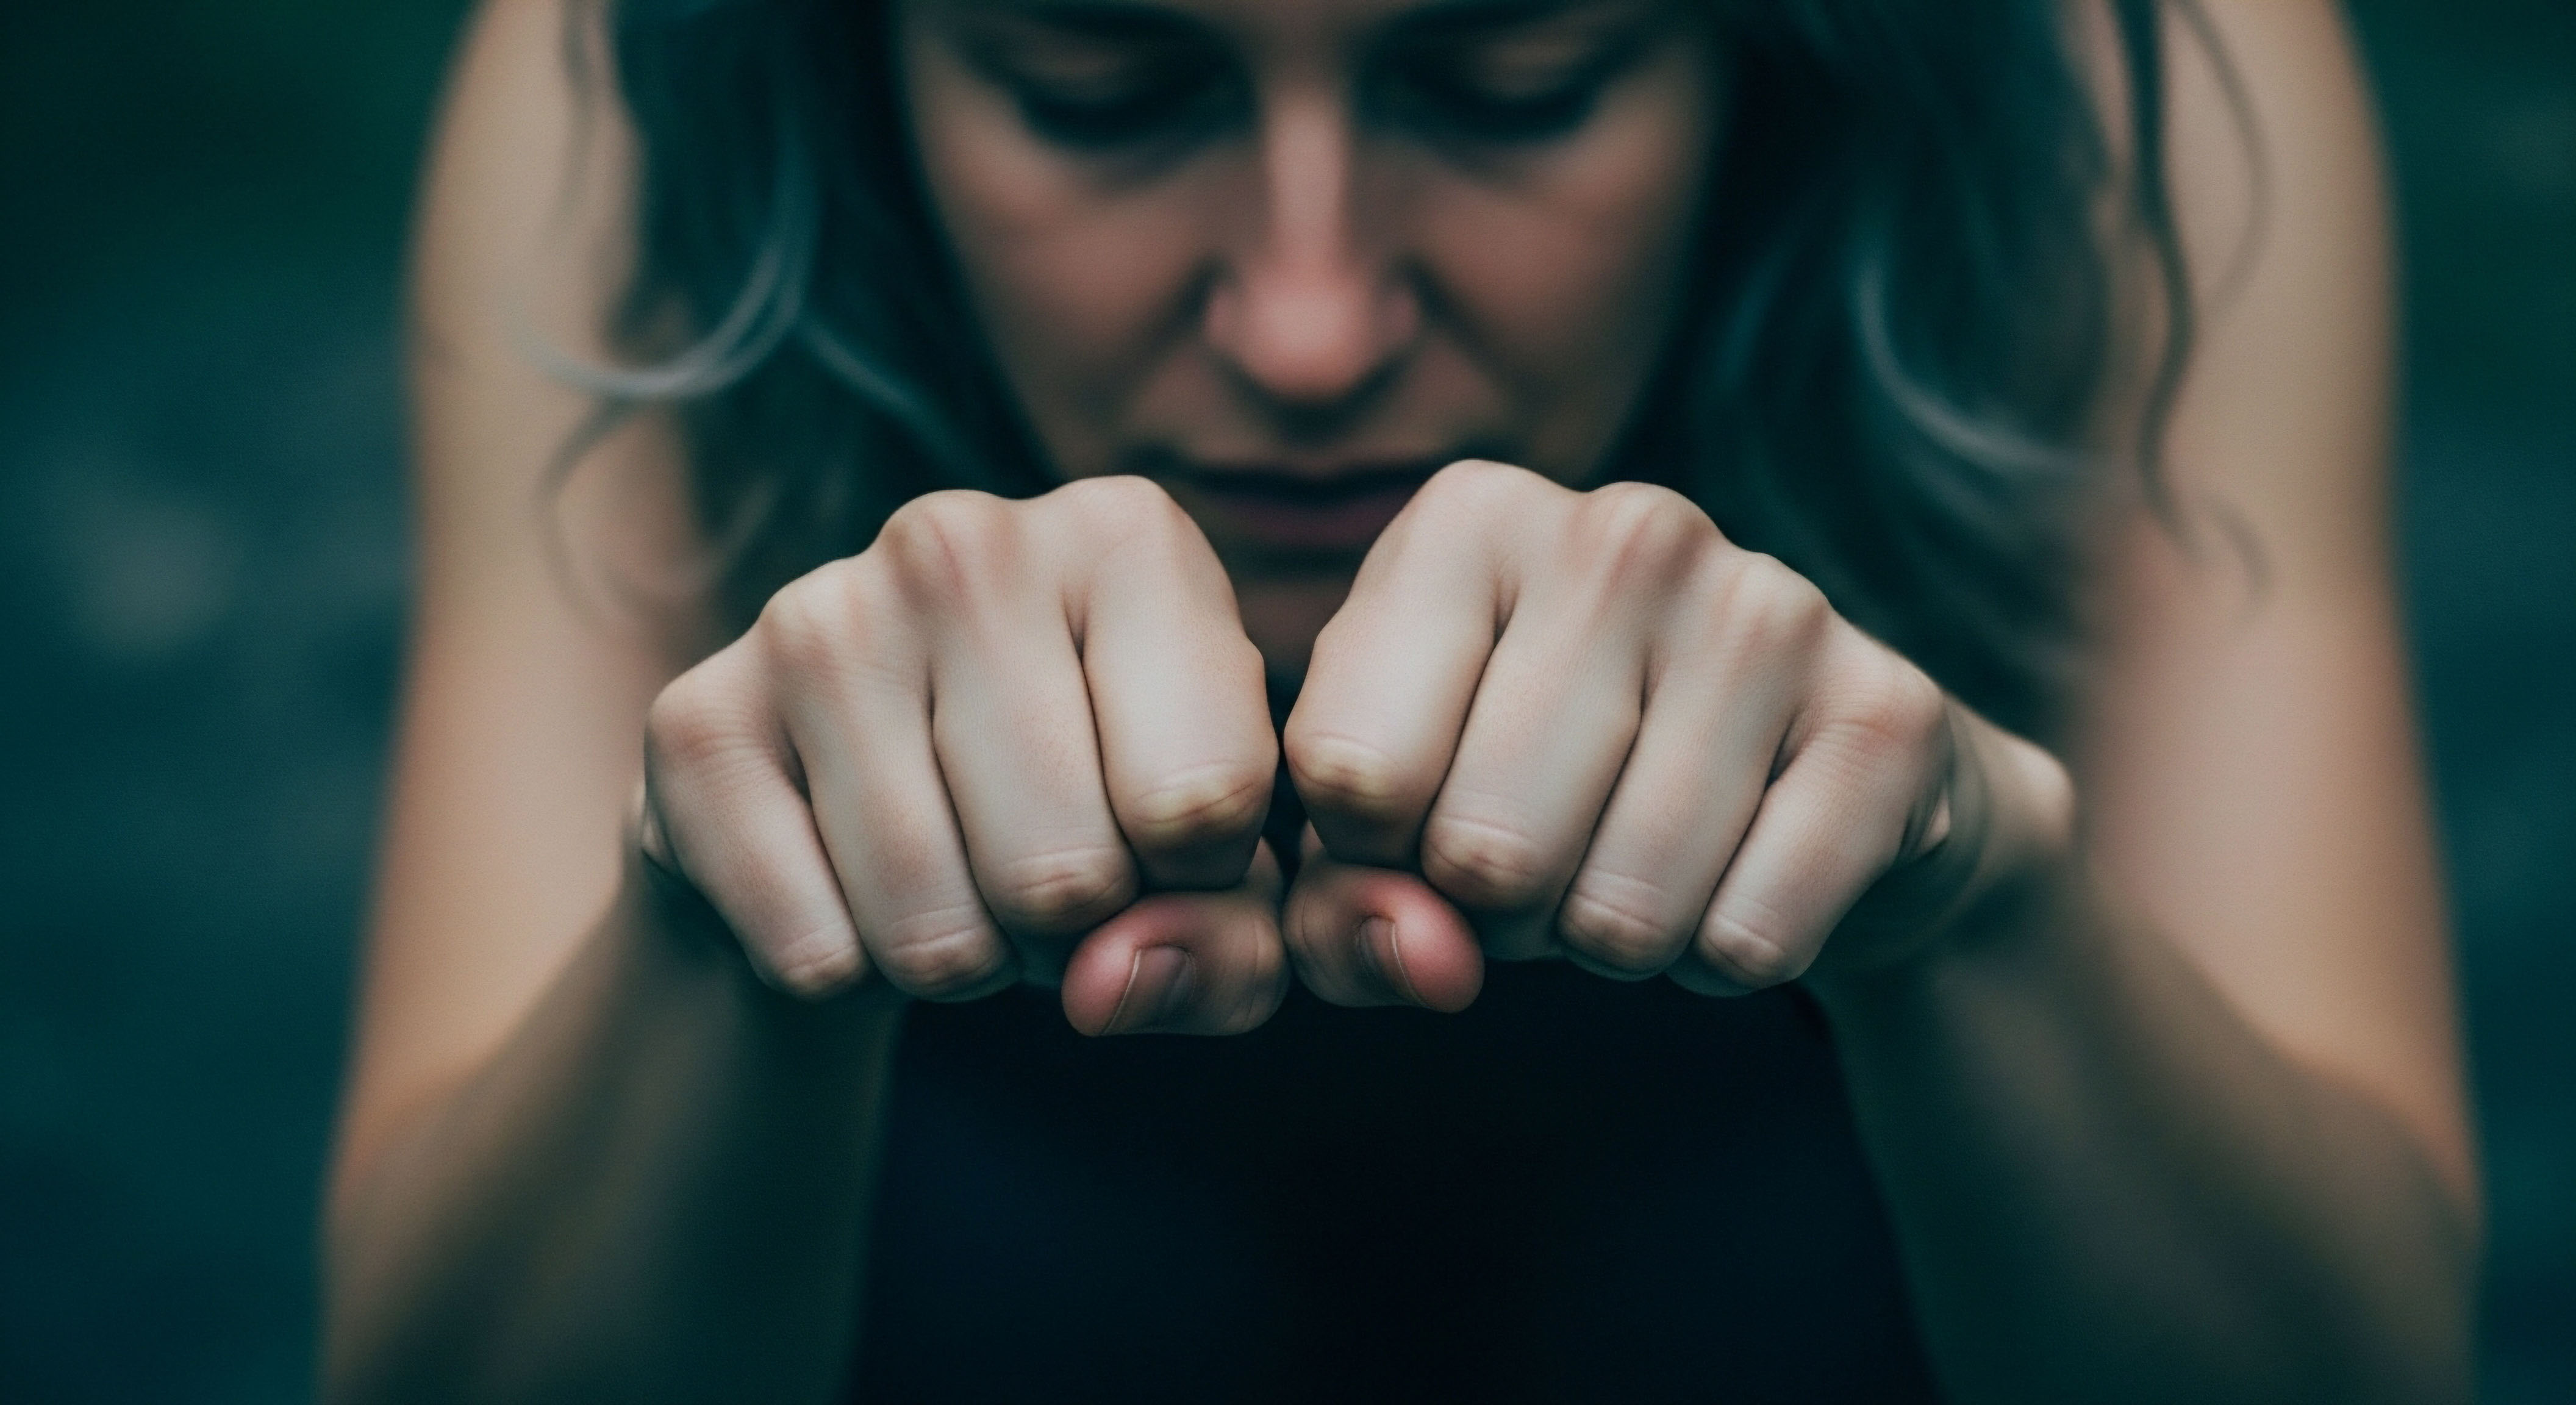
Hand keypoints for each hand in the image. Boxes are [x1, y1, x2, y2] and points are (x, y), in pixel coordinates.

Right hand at [638, 476, 1290, 1034]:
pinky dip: (850, 974)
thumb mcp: (1219, 886)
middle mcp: (962, 543)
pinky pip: (814, 950)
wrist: (876, 818)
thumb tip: (1112, 982)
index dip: (1196, 888)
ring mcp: (815, 618)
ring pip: (934, 925)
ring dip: (963, 963)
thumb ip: (1234, 949)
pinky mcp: (697, 719)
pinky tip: (853, 892)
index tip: (1167, 847)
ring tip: (960, 887)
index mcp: (1126, 539)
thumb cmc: (1094, 827)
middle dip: (1072, 938)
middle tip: (1048, 886)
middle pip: (1067, 868)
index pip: (1206, 800)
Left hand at [1280, 461, 2071, 1006]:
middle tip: (1545, 868)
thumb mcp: (1392, 834)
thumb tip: (1425, 958)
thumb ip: (1340, 910)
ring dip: (1615, 944)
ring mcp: (1770, 606)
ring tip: (1637, 871)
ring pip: (1622, 907)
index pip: (1347, 769)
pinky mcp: (1888, 711)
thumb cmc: (1536, 793)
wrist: (1791, 780)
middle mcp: (1622, 531)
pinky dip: (1726, 958)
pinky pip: (1753, 936)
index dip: (1376, 860)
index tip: (1422, 827)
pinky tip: (1738, 878)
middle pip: (1484, 848)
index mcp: (1469, 520)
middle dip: (1502, 918)